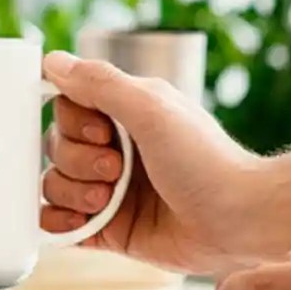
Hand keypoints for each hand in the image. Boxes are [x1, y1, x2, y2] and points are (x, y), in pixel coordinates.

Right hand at [40, 51, 261, 273]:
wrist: (239, 221)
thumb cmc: (205, 160)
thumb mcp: (151, 109)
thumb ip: (99, 83)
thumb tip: (50, 61)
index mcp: (123, 114)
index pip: (66, 107)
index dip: (74, 122)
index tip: (104, 132)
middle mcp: (112, 150)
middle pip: (55, 146)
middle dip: (78, 160)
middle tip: (116, 170)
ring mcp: (107, 190)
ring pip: (53, 183)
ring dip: (72, 191)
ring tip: (108, 201)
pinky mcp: (106, 228)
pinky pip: (57, 221)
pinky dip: (57, 221)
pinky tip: (78, 222)